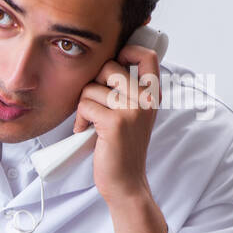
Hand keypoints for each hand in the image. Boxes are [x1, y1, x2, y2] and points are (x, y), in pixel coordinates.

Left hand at [72, 41, 160, 206]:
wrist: (126, 181)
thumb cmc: (123, 147)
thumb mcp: (133, 114)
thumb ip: (127, 91)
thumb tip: (105, 65)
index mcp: (153, 94)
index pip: (146, 55)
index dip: (127, 50)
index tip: (115, 63)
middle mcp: (146, 99)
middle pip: (108, 67)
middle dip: (93, 84)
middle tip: (94, 104)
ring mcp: (132, 110)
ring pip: (91, 88)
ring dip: (83, 106)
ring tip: (90, 123)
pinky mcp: (115, 122)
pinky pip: (85, 105)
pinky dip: (80, 119)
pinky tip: (85, 131)